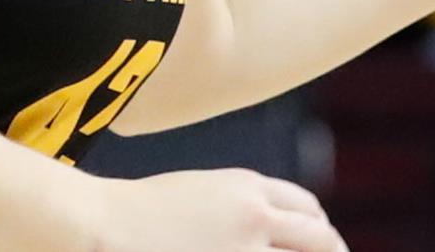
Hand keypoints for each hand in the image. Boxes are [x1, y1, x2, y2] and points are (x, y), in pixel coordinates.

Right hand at [91, 169, 346, 251]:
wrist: (101, 226)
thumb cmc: (135, 214)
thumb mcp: (196, 196)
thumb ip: (232, 208)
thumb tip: (254, 230)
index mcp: (245, 188)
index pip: (305, 208)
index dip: (319, 228)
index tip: (322, 242)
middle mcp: (255, 216)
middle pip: (319, 237)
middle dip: (333, 251)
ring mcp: (246, 248)